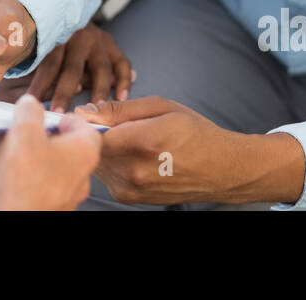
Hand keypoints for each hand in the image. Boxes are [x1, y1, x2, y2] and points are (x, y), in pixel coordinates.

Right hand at [0, 94, 101, 209]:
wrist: (11, 222)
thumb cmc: (24, 183)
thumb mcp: (23, 132)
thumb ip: (28, 111)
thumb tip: (30, 103)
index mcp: (82, 153)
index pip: (84, 128)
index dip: (62, 117)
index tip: (45, 112)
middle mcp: (75, 177)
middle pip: (50, 148)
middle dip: (20, 136)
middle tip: (5, 129)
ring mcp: (57, 196)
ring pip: (30, 168)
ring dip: (3, 156)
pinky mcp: (38, 208)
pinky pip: (18, 188)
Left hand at [26, 23, 135, 111]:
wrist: (68, 7)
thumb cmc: (48, 37)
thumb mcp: (36, 44)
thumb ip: (31, 67)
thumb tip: (21, 97)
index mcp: (56, 36)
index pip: (48, 65)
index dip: (39, 86)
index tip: (32, 106)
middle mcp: (78, 36)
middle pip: (72, 69)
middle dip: (64, 93)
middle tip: (59, 114)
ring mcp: (98, 41)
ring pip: (100, 68)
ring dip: (98, 90)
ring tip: (95, 109)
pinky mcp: (113, 46)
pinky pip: (122, 64)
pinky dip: (124, 80)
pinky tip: (121, 97)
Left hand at [73, 96, 245, 205]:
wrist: (220, 169)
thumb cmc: (194, 133)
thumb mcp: (162, 107)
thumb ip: (120, 108)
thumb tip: (87, 110)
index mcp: (144, 142)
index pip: (91, 132)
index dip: (85, 120)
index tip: (88, 112)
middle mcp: (135, 171)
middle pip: (91, 148)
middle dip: (93, 133)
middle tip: (109, 122)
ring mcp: (131, 188)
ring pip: (96, 162)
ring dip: (102, 149)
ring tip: (126, 139)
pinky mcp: (129, 198)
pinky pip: (106, 175)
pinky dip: (111, 163)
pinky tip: (131, 155)